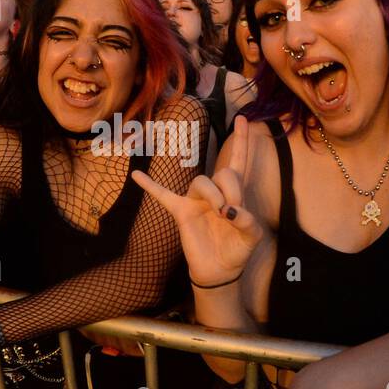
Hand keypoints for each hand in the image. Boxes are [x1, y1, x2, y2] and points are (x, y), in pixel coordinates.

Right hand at [131, 115, 261, 285]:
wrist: (219, 271)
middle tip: (234, 212)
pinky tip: (136, 175)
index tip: (243, 118)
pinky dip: (150, 185)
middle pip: (224, 172)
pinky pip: (163, 195)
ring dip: (213, 195)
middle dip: (232, 189)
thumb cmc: (236, 249)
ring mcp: (196, 200)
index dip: (241, 140)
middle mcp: (215, 192)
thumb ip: (249, 223)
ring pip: (202, 182)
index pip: (238, 160)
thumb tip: (233, 211)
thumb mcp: (252, 237)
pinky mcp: (181, 212)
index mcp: (234, 193)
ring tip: (220, 214)